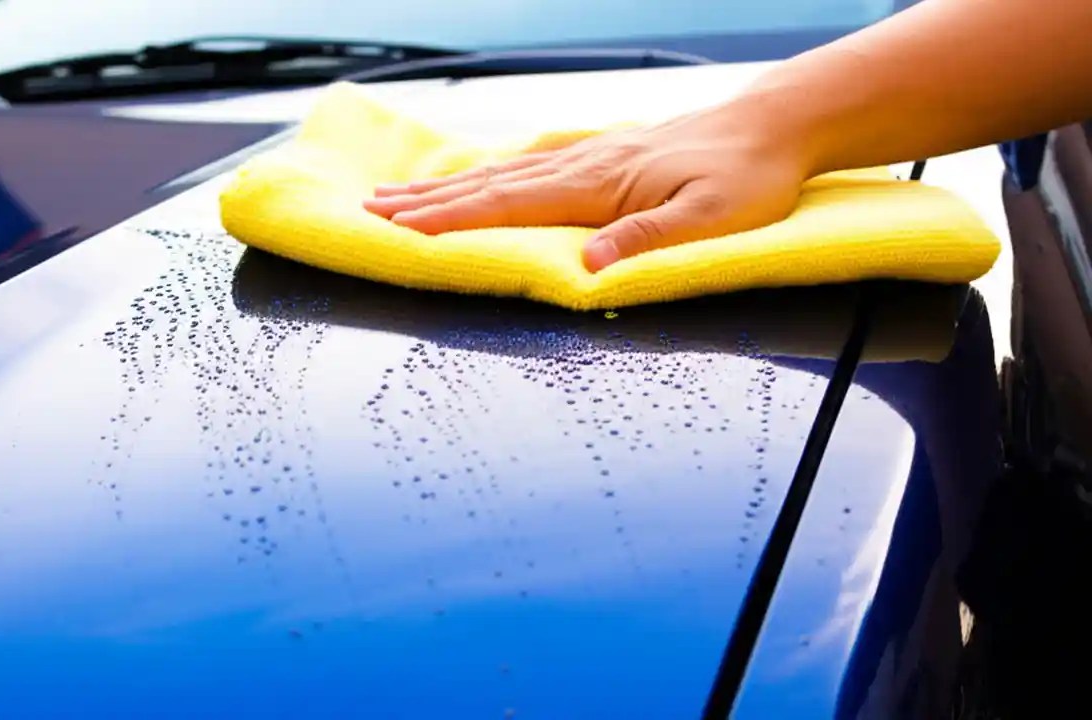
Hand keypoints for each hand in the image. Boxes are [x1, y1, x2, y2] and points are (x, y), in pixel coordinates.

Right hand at [363, 96, 813, 271]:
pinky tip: (473, 176)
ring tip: (399, 194)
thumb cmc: (750, 175)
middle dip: (426, 202)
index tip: (401, 229)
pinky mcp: (600, 156)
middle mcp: (583, 165)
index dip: (451, 220)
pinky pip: (527, 165)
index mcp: (600, 184)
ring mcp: (589, 157)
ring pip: (501, 172)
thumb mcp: (712, 217)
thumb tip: (590, 269)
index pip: (509, 205)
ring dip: (446, 186)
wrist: (775, 125)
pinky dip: (486, 172)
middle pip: (488, 185)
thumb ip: (647, 239)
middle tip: (372, 211)